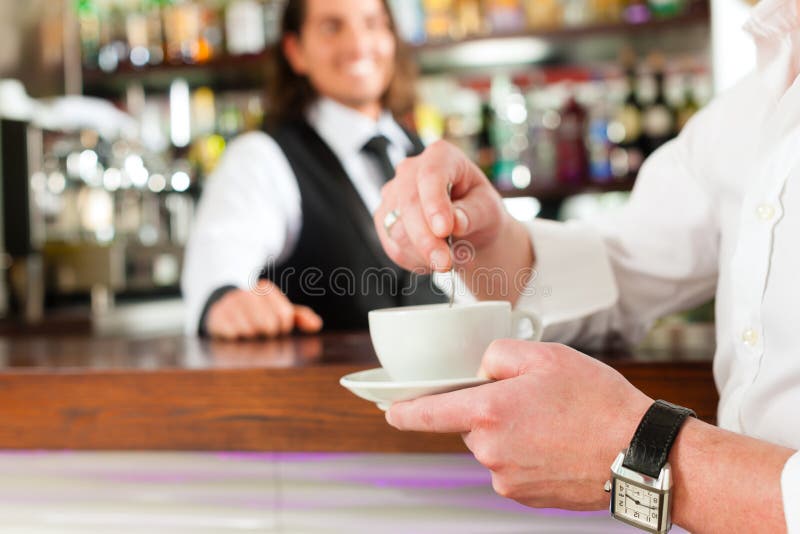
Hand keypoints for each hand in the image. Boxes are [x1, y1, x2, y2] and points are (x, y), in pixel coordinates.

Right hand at [206, 280, 322, 339]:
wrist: (221, 309)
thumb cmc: (256, 313)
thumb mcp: (278, 311)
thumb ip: (299, 317)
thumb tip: (316, 325)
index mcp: (266, 289)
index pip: (285, 316)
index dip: (282, 328)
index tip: (275, 327)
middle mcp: (247, 292)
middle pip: (269, 325)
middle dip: (267, 334)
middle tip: (261, 333)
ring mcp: (230, 303)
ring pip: (251, 332)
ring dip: (251, 339)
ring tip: (248, 333)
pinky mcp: (216, 316)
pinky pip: (233, 335)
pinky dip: (236, 340)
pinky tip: (234, 335)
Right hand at [374, 140, 510, 272]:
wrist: (469, 230)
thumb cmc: (480, 211)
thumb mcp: (488, 210)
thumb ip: (473, 214)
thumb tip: (455, 222)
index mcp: (441, 156)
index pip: (431, 175)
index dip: (435, 203)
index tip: (444, 230)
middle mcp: (410, 170)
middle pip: (409, 204)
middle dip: (426, 239)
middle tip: (445, 264)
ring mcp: (393, 194)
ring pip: (397, 229)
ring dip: (424, 254)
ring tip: (450, 261)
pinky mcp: (383, 219)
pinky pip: (393, 245)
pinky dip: (415, 260)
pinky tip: (433, 260)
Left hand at [385, 340, 652, 509]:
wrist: (640, 454)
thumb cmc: (597, 402)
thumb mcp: (546, 356)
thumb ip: (498, 354)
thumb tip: (482, 370)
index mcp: (488, 413)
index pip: (426, 414)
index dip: (404, 410)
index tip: (390, 409)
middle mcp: (490, 451)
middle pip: (469, 424)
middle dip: (490, 408)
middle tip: (532, 398)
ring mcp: (506, 478)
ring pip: (493, 445)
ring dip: (511, 431)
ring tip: (555, 422)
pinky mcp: (525, 496)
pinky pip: (511, 466)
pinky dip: (526, 452)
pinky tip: (557, 442)